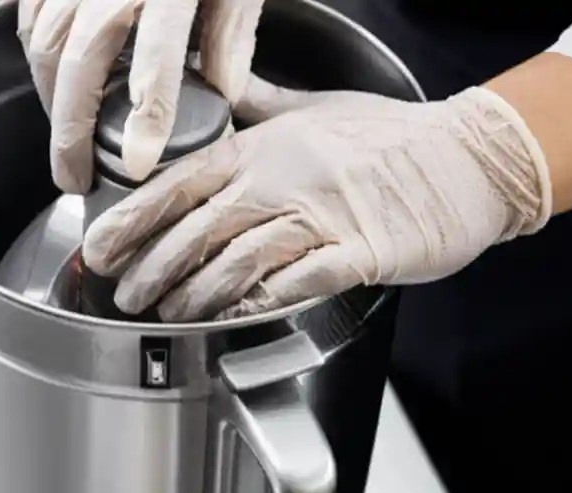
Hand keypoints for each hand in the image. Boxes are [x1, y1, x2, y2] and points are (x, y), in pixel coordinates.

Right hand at [17, 0, 263, 193]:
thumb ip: (232, 34)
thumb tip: (221, 93)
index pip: (158, 61)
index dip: (148, 118)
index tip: (138, 166)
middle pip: (79, 63)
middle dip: (71, 130)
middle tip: (74, 177)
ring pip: (45, 41)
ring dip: (50, 98)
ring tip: (67, 139)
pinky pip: (31, 15)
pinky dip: (36, 54)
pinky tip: (52, 83)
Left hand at [82, 77, 553, 320]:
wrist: (472, 156)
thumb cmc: (394, 136)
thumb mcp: (316, 109)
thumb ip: (260, 108)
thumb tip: (220, 89)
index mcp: (266, 146)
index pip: (180, 182)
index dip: (132, 220)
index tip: (99, 247)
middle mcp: (285, 179)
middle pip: (196, 229)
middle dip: (151, 269)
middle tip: (122, 296)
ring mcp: (322, 217)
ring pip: (237, 262)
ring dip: (195, 295)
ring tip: (167, 316)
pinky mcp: (358, 253)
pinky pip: (296, 284)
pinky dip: (257, 306)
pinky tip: (230, 324)